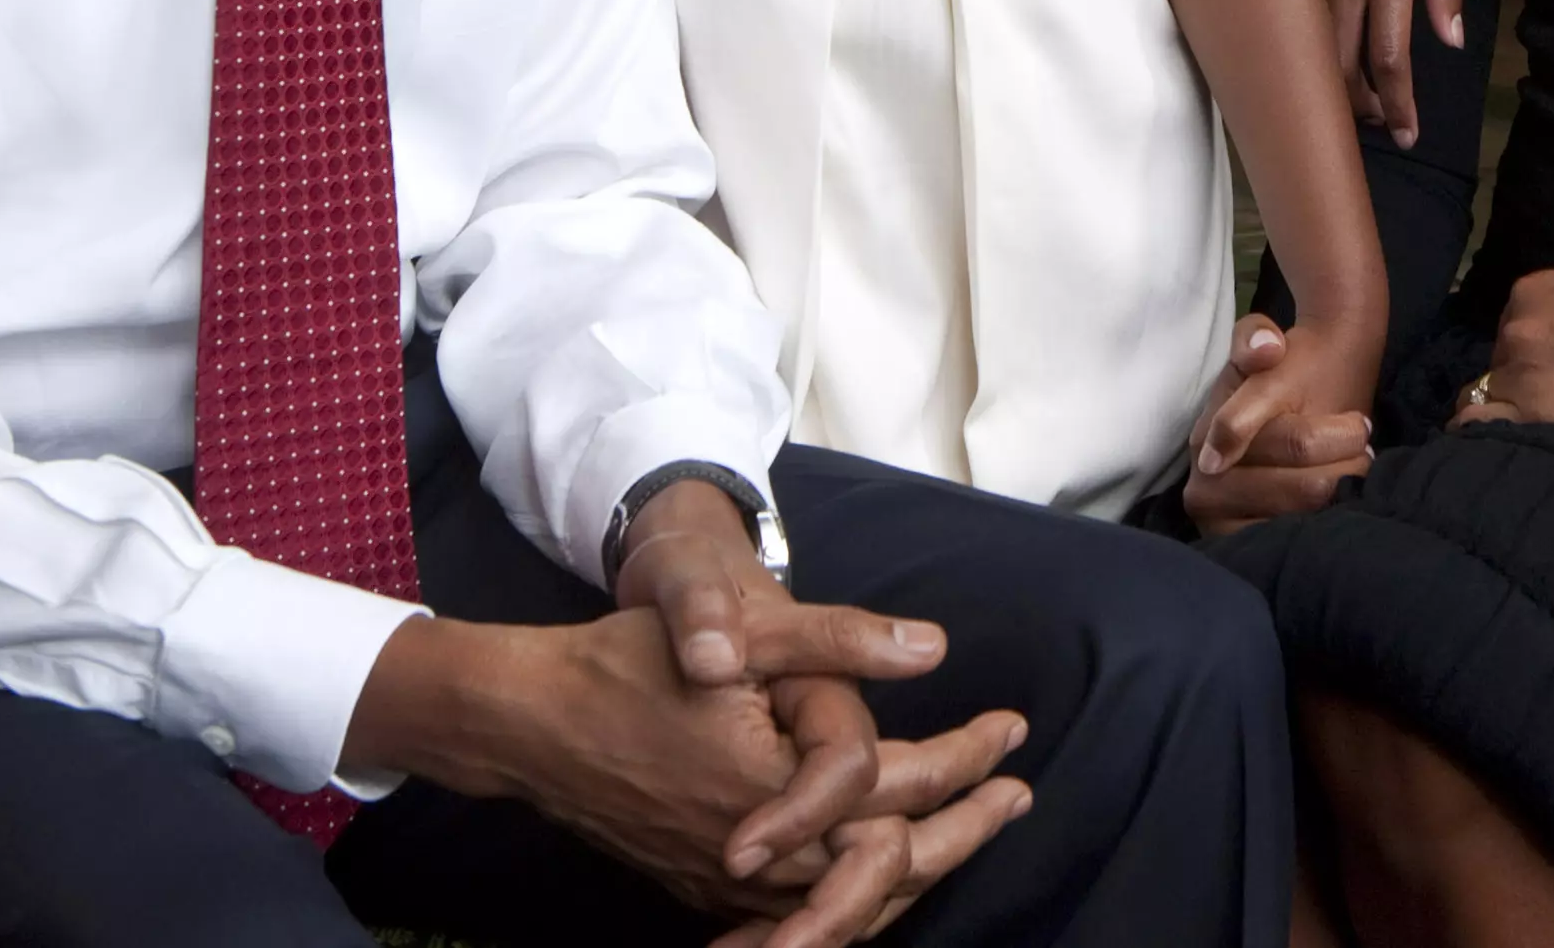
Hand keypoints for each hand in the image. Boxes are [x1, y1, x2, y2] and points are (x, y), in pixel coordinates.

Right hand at [610, 483, 1022, 898]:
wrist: (534, 725)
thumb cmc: (629, 667)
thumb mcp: (737, 637)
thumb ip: (838, 642)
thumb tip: (934, 647)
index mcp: (784, 788)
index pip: (908, 787)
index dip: (970, 757)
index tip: (1013, 728)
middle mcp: (768, 854)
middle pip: (897, 864)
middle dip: (969, 829)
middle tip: (1019, 795)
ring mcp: (737, 885)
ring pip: (858, 902)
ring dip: (924, 865)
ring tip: (971, 830)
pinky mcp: (712, 891)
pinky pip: (810, 915)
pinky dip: (862, 899)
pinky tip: (884, 877)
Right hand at [1183, 315, 1376, 531]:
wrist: (1286, 422)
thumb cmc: (1281, 380)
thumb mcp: (1261, 342)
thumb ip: (1254, 337)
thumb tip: (1266, 350)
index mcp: (1207, 441)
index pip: (1294, 444)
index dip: (1339, 435)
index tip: (1358, 424)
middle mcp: (1204, 491)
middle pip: (1306, 488)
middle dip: (1345, 467)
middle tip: (1362, 452)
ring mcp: (1222, 528)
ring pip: (1309, 520)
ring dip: (1340, 496)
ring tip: (1351, 474)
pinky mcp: (1242, 551)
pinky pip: (1294, 546)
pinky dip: (1321, 529)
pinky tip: (1333, 509)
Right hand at [1301, 0, 1465, 143]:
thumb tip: (1446, 39)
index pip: (1388, 58)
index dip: (1398, 105)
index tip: (1409, 132)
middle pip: (1339, 62)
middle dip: (1359, 105)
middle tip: (1383, 125)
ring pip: (1312, 36)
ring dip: (1331, 75)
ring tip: (1354, 97)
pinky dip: (1309, 33)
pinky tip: (1321, 41)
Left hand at [1450, 270, 1553, 436]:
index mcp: (1532, 292)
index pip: (1507, 344)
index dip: (1529, 370)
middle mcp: (1515, 328)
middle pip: (1494, 376)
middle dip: (1520, 398)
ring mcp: (1521, 374)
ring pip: (1487, 411)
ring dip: (1514, 426)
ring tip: (1552, 444)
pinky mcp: (1537, 417)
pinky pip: (1489, 439)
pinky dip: (1505, 450)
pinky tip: (1533, 461)